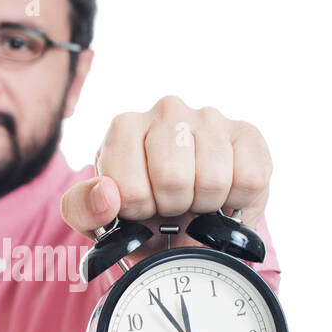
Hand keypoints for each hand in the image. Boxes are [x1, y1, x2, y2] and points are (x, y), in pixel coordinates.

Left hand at [60, 95, 271, 263]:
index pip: (128, 187)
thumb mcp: (101, 221)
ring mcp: (210, 117)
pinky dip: (237, 200)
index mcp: (124, 126)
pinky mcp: (247, 134)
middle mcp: (167, 110)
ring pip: (213, 180)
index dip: (139, 210)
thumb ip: (83, 209)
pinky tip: (224, 194)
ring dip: (205, 205)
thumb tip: (106, 195)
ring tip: (197, 199)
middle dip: (172, 206)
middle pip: (173, 179)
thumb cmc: (144, 215)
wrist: (189, 221)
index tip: (142, 207)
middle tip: (172, 205)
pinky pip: (248, 179)